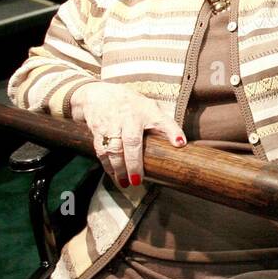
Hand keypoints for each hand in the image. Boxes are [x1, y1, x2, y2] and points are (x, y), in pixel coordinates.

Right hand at [70, 82, 185, 188]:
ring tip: (125, 183)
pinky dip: (107, 165)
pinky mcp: (97, 130)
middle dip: (133, 163)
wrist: (99, 95)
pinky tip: (113, 175)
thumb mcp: (151, 110)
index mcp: (145, 111)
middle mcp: (127, 117)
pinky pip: (101, 150)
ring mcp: (111, 123)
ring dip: (118, 168)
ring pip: (113, 149)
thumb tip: (180, 144)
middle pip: (131, 142)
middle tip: (137, 181)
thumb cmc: (132, 106)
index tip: (180, 143)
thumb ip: (164, 125)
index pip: (162, 121)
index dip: (172, 131)